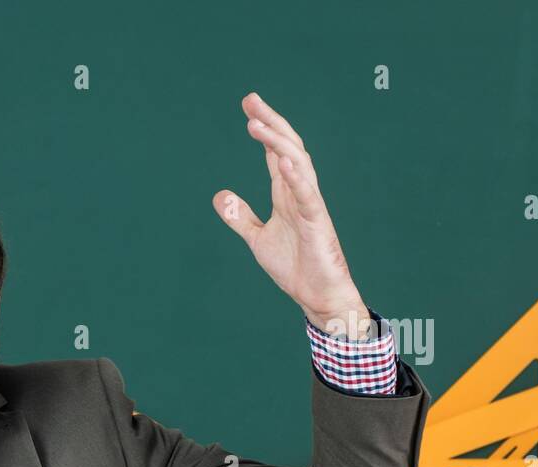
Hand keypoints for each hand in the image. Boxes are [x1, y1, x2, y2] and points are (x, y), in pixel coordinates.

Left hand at [213, 93, 371, 338]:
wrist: (318, 297)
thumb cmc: (296, 267)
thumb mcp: (257, 239)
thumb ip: (240, 217)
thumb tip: (220, 196)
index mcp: (287, 195)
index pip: (275, 153)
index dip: (263, 129)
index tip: (248, 107)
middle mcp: (300, 194)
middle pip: (287, 149)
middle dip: (270, 123)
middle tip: (250, 100)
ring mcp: (311, 207)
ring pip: (297, 165)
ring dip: (277, 143)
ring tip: (257, 124)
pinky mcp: (318, 225)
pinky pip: (308, 196)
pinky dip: (295, 177)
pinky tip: (282, 160)